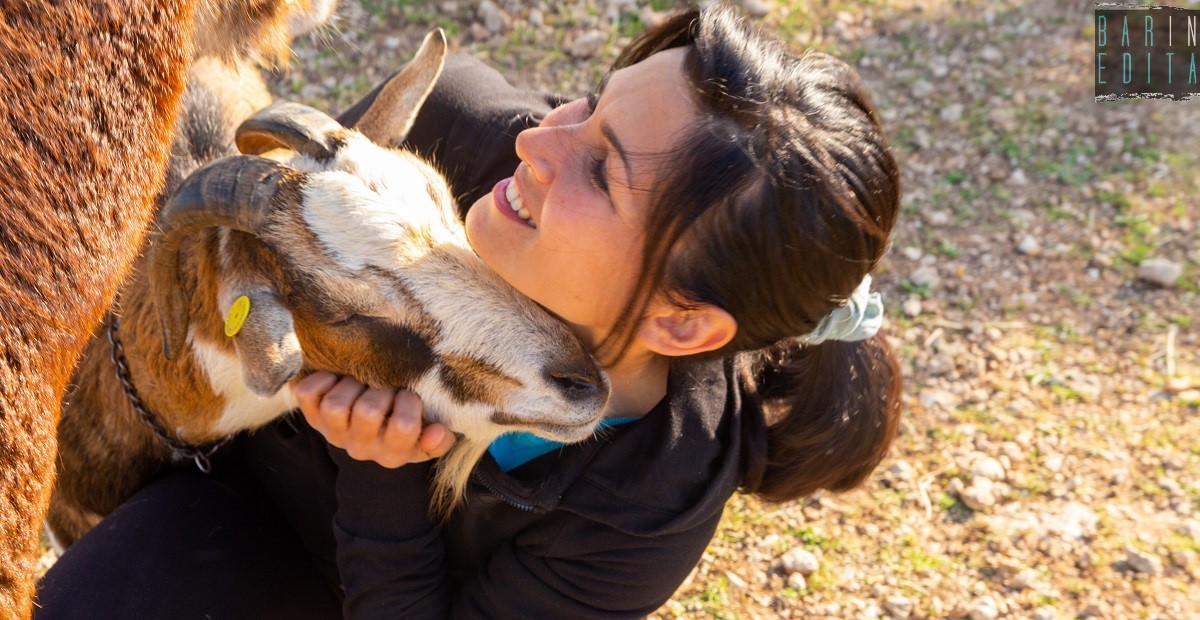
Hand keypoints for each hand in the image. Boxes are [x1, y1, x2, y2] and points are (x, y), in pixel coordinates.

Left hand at [295, 371, 455, 467]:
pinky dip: (322, 379)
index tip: (410, 395)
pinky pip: (308, 393)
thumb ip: (439, 439)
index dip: (409, 402)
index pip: (404, 426)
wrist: (371, 431)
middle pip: (368, 412)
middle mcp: (360, 448)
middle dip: (381, 390)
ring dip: (352, 385)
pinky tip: (338, 378)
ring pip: (336, 405)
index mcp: (392, 453)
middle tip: (386, 386)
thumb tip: (437, 431)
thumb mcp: (427, 436)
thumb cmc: (404, 425)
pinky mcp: (312, 416)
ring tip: (363, 382)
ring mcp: (333, 432)